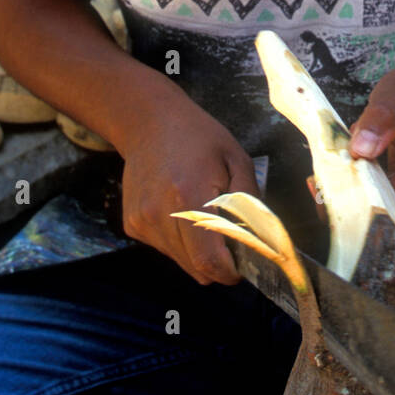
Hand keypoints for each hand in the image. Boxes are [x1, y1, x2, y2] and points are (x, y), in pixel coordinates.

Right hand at [119, 90, 258, 286]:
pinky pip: (166, 250)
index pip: (210, 261)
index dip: (231, 271)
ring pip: (182, 263)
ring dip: (200, 253)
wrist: (149, 122)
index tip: (244, 264)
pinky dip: (181, 242)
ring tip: (204, 217)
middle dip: (220, 265)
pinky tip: (181, 212)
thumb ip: (250, 204)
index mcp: (189, 196)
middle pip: (197, 269)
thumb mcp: (236, 159)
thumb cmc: (199, 137)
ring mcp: (142, 221)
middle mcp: (160, 214)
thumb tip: (263, 242)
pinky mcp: (132, 225)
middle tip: (231, 239)